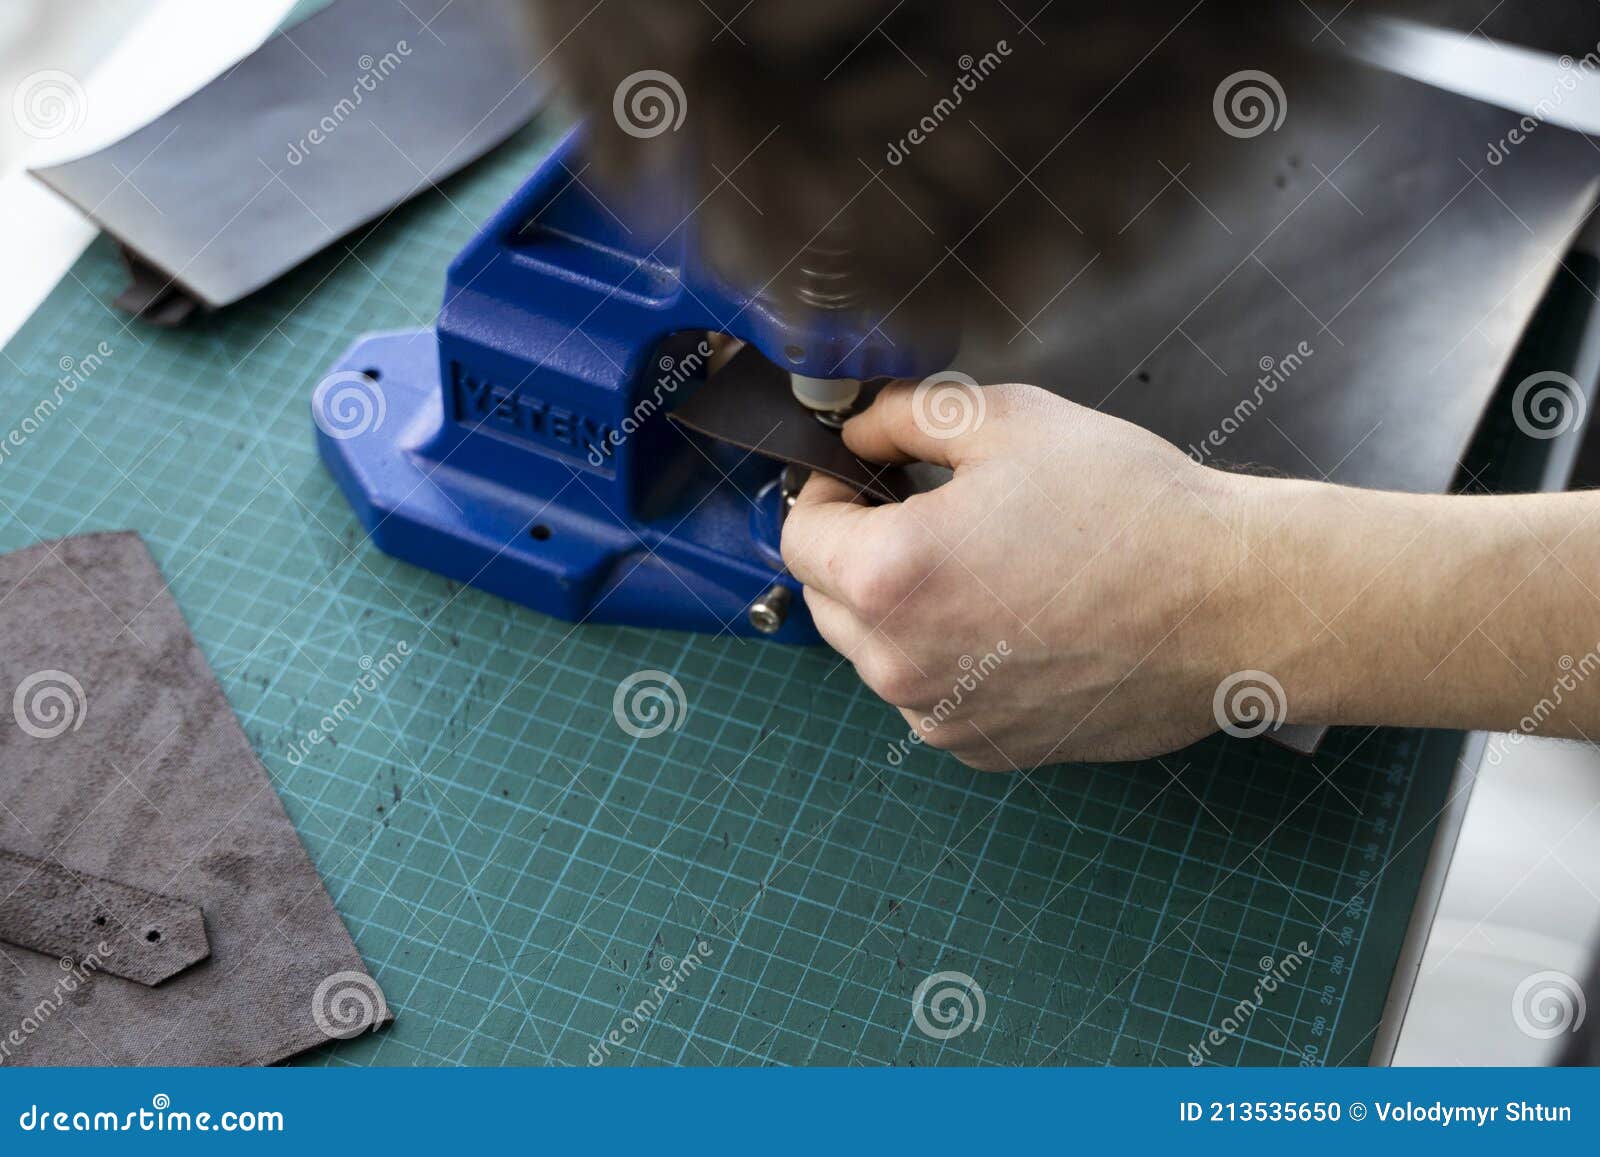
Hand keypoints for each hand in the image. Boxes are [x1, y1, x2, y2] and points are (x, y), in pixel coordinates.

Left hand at [781, 378, 1599, 770]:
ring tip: (986, 568)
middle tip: (927, 513)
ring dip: (903, 611)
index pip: (799, 537)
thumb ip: (906, 414)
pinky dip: (949, 661)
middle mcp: (900, 664)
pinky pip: (933, 698)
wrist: (1231, 605)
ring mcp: (943, 719)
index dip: (824, 492)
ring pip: (878, 655)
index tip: (862, 476)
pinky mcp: (988, 750)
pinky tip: (1017, 622)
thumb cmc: (1129, 508)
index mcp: (890, 577)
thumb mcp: (1008, 420)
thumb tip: (858, 429)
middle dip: (859, 552)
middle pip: (830, 601)